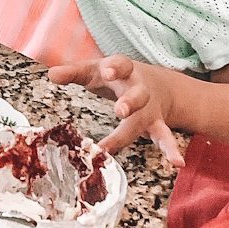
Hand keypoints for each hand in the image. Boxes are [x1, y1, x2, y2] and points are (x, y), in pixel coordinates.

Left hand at [46, 54, 185, 166]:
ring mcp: (150, 109)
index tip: (107, 71)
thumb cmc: (117, 76)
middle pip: (138, 95)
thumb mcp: (95, 70)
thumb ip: (74, 72)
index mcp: (124, 70)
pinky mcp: (155, 124)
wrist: (156, 83)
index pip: (121, 64)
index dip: (115, 67)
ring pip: (150, 120)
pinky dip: (170, 150)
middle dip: (130, 102)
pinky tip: (177, 163)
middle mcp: (140, 89)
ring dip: (147, 131)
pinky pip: (163, 137)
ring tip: (153, 143)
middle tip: (120, 110)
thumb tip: (51, 75)